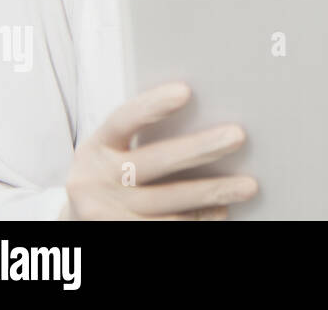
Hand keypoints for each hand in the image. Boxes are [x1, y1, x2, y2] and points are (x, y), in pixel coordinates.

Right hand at [60, 81, 256, 219]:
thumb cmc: (112, 176)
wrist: (80, 219)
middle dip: (199, 149)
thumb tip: (207, 116)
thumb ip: (146, 138)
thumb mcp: (114, 152)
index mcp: (96, 147)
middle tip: (236, 136)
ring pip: (167, 203)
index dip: (152, 106)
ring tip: (247, 186)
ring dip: (211, 193)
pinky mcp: (116, 234)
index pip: (123, 121)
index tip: (185, 91)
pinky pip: (165, 228)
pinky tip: (220, 212)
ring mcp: (103, 213)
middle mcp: (94, 179)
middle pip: (153, 162)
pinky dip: (198, 220)